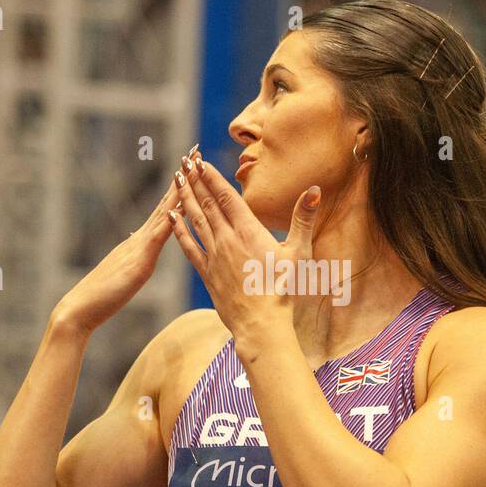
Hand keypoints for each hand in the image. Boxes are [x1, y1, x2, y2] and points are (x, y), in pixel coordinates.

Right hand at [49, 166, 184, 334]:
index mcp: (141, 241)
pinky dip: (171, 217)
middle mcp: (140, 236)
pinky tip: (181, 203)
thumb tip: (140, 248)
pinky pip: (159, 235)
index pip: (165, 209)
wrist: (80, 308)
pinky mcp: (140, 260)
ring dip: (181, 187)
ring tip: (193, 164)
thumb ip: (135, 258)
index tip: (191, 164)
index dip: (180, 186)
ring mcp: (140, 245)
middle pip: (167, 201)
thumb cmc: (102, 297)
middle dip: (184, 175)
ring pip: (165, 211)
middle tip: (196, 150)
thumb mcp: (127, 273)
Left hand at [167, 150, 320, 341]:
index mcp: (249, 231)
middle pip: (206, 204)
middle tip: (183, 161)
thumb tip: (314, 190)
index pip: (225, 196)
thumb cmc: (285, 291)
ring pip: (195, 221)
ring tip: (176, 180)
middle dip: (194, 180)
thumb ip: (303, 218)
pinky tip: (172, 218)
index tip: (199, 160)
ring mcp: (215, 257)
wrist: (262, 326)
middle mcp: (227, 240)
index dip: (211, 177)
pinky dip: (180, 230)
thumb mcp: (300, 252)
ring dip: (184, 198)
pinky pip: (189, 247)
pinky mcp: (208, 274)